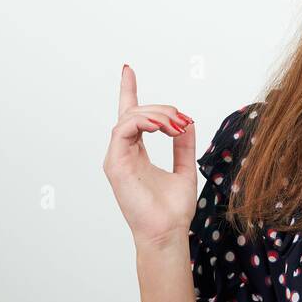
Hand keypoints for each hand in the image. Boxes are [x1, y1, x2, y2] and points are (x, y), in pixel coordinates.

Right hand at [102, 64, 198, 249]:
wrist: (168, 232)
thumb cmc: (173, 209)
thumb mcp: (185, 168)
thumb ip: (184, 145)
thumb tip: (186, 122)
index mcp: (136, 153)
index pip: (130, 116)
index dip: (128, 91)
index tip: (128, 69)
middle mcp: (123, 153)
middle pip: (133, 113)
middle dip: (159, 109)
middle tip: (181, 119)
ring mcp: (116, 158)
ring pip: (128, 118)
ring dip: (155, 114)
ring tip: (176, 124)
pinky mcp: (115, 164)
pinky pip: (123, 129)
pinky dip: (144, 122)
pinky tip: (165, 127)